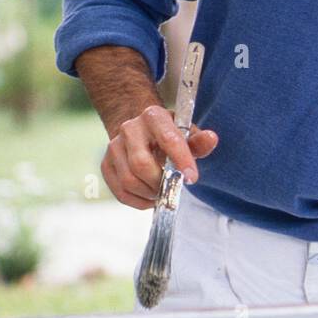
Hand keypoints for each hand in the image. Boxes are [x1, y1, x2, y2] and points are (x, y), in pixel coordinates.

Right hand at [101, 105, 218, 208]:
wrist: (141, 132)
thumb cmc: (170, 135)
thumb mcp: (188, 133)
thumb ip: (199, 140)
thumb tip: (211, 138)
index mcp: (154, 117)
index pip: (168, 139)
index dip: (181, 161)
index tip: (192, 178)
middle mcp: (129, 129)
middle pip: (141, 164)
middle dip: (160, 182)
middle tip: (173, 188)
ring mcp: (114, 146)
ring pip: (128, 180)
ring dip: (149, 194)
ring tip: (162, 192)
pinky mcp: (106, 164)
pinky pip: (120, 191)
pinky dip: (138, 201)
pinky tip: (150, 198)